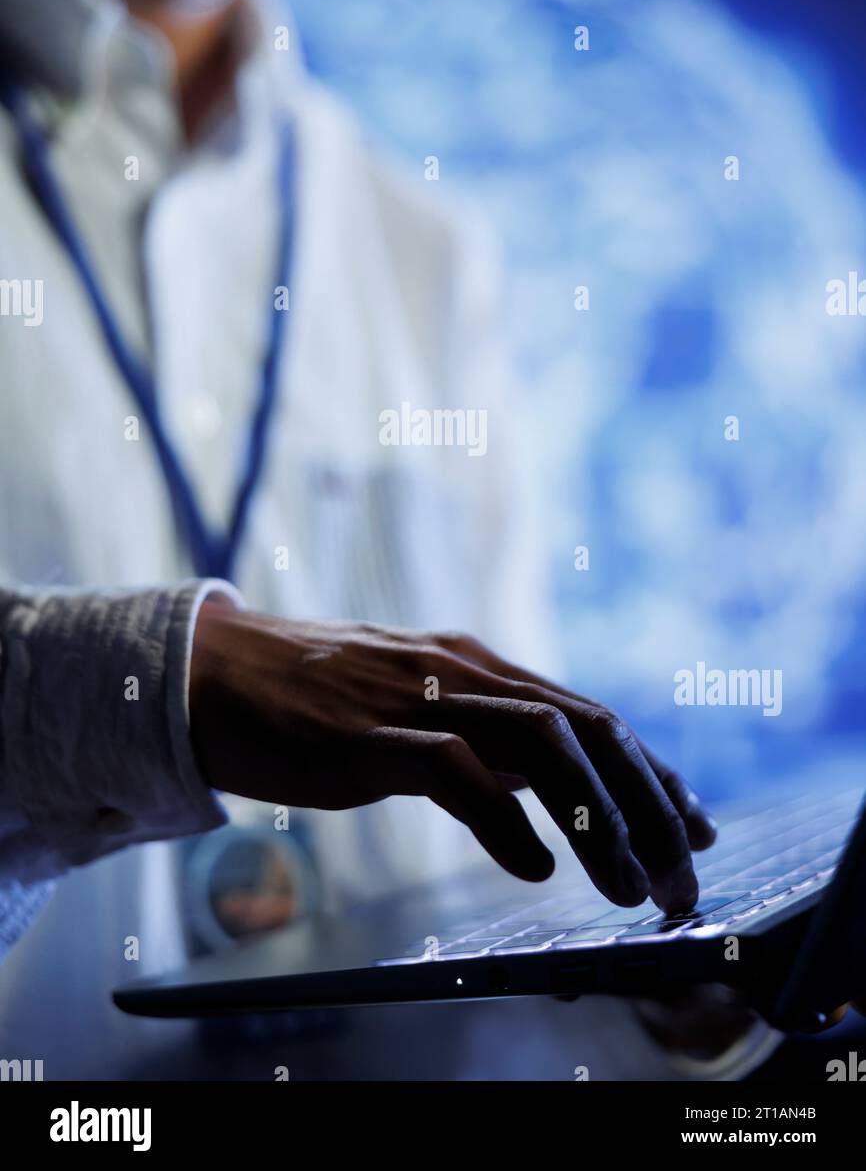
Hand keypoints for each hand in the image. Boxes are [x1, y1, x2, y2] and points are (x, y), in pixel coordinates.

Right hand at [189, 606, 715, 909]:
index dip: (653, 774)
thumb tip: (549, 784)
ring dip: (598, 820)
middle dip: (649, 806)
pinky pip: (456, 772)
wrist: (210, 673)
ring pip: (540, 745)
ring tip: (627, 888)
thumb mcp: (414, 708)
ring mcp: (417, 697)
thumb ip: (479, 735)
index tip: (694, 827)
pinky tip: (534, 867)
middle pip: (587, 729)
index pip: (591, 716)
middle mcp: (463, 671)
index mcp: (477, 666)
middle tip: (682, 879)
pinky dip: (505, 820)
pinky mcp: (368, 735)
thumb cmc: (310, 699)